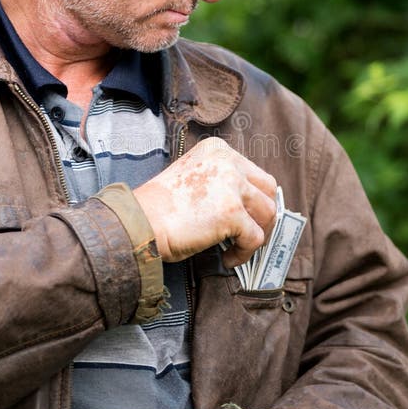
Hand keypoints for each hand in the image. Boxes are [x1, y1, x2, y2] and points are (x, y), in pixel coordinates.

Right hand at [134, 137, 276, 264]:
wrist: (139, 223)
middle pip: (268, 189)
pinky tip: (228, 258)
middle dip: (264, 215)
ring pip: (268, 213)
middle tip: (252, 234)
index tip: (249, 218)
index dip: (255, 200)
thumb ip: (222, 183)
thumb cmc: (159, 208)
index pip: (254, 173)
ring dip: (257, 235)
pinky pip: (254, 238)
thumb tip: (250, 207)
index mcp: (218, 150)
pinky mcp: (232, 212)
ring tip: (237, 248)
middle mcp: (228, 162)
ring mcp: (231, 186)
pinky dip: (244, 253)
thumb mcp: (194, 178)